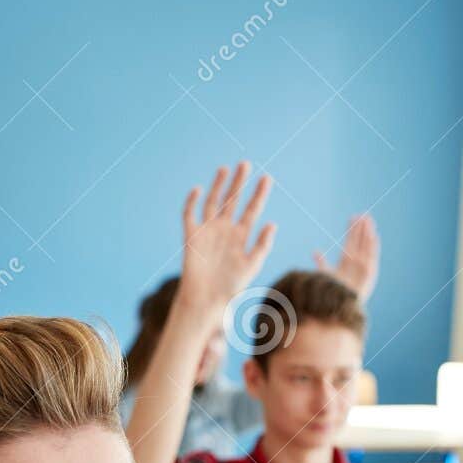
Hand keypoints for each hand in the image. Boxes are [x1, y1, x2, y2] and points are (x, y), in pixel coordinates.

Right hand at [177, 162, 275, 310]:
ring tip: (225, 169)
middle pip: (233, 200)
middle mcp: (225, 230)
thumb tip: (272, 223)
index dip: (259, 194)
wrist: (206, 298)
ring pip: (213, 202)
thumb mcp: (252, 266)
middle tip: (246, 164)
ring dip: (218, 186)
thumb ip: (262, 245)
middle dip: (239, 183)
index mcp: (241, 236)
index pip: (252, 209)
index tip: (267, 178)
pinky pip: (190, 214)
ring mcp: (208, 231)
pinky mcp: (191, 235)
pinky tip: (199, 189)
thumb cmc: (231, 286)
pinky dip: (193, 202)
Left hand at [313, 214, 379, 305]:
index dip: (352, 230)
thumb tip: (315, 251)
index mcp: (346, 263)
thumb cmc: (332, 293)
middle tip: (362, 214)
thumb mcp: (326, 276)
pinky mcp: (369, 273)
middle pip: (359, 242)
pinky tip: (374, 235)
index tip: (353, 218)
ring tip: (369, 220)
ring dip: (368, 233)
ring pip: (366, 246)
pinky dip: (373, 246)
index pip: (350, 243)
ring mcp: (363, 268)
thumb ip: (322, 263)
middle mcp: (356, 264)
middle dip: (361, 229)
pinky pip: (372, 257)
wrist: (339, 306)